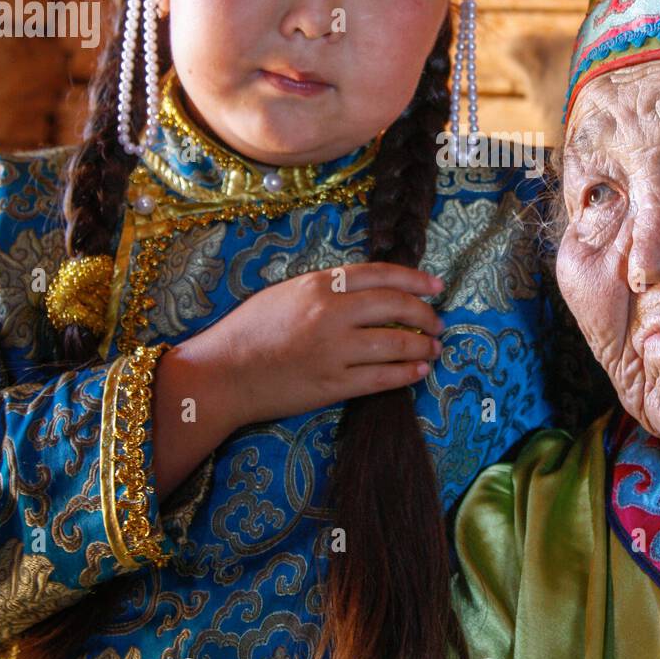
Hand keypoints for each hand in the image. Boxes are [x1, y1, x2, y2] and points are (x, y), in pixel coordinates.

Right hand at [192, 261, 446, 428]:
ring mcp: (333, 351)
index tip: (436, 286)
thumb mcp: (287, 292)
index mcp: (319, 285)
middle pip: (396, 306)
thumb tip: (369, 289)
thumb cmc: (250, 330)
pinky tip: (418, 371)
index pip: (381, 274)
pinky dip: (406, 373)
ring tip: (434, 349)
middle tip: (437, 322)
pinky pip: (381, 378)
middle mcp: (330, 313)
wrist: (222, 374)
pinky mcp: (332, 385)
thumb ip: (327, 288)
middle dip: (425, 314)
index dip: (415, 279)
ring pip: (395, 343)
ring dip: (422, 346)